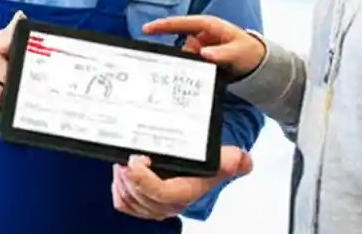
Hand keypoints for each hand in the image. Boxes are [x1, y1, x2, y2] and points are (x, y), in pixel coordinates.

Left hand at [112, 148, 253, 219]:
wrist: (202, 172)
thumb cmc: (207, 166)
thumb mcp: (224, 159)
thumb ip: (233, 159)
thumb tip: (242, 160)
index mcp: (186, 194)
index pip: (162, 194)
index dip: (145, 179)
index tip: (137, 158)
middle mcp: (169, 205)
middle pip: (140, 195)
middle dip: (128, 174)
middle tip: (126, 153)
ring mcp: (154, 207)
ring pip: (129, 198)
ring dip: (122, 179)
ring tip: (123, 158)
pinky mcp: (141, 205)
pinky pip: (123, 202)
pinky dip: (119, 188)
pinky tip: (122, 173)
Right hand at [142, 15, 265, 78]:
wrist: (257, 64)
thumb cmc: (249, 52)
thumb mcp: (238, 52)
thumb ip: (222, 53)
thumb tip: (203, 53)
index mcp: (208, 26)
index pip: (182, 23)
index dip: (163, 25)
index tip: (147, 29)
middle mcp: (201, 34)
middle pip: (181, 44)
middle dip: (181, 57)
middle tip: (183, 69)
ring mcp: (200, 46)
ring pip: (185, 56)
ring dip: (190, 66)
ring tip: (205, 74)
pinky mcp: (201, 58)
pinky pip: (191, 63)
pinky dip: (192, 70)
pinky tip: (197, 77)